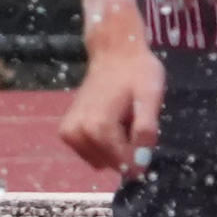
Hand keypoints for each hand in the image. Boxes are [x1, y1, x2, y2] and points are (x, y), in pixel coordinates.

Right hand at [60, 27, 163, 174]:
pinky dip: (102, 145)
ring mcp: (69, 133)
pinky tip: (109, 123)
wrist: (113, 53)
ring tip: (120, 121)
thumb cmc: (136, 72)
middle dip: (126, 150)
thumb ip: (145, 131)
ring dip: (114, 148)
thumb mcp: (150, 98)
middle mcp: (78, 133)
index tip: (146, 136)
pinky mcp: (66, 132)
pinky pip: (90, 154)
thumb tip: (140, 162)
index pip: (125, 163)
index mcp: (98, 127)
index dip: (141, 155)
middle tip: (132, 122)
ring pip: (100, 161)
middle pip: (112, 163)